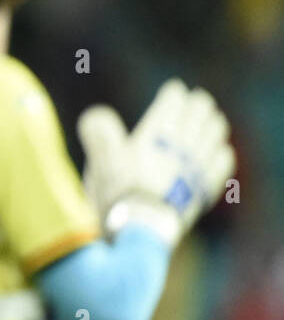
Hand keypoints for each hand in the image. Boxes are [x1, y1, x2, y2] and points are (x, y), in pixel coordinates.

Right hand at [78, 79, 235, 246]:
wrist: (140, 230)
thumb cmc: (115, 194)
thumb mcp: (99, 160)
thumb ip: (99, 133)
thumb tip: (96, 112)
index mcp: (152, 138)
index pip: (169, 108)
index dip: (174, 96)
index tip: (176, 88)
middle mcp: (177, 151)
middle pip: (194, 121)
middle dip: (198, 107)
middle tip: (199, 99)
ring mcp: (191, 172)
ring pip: (210, 140)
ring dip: (213, 127)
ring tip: (215, 118)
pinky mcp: (199, 192)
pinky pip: (217, 169)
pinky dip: (222, 156)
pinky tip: (223, 152)